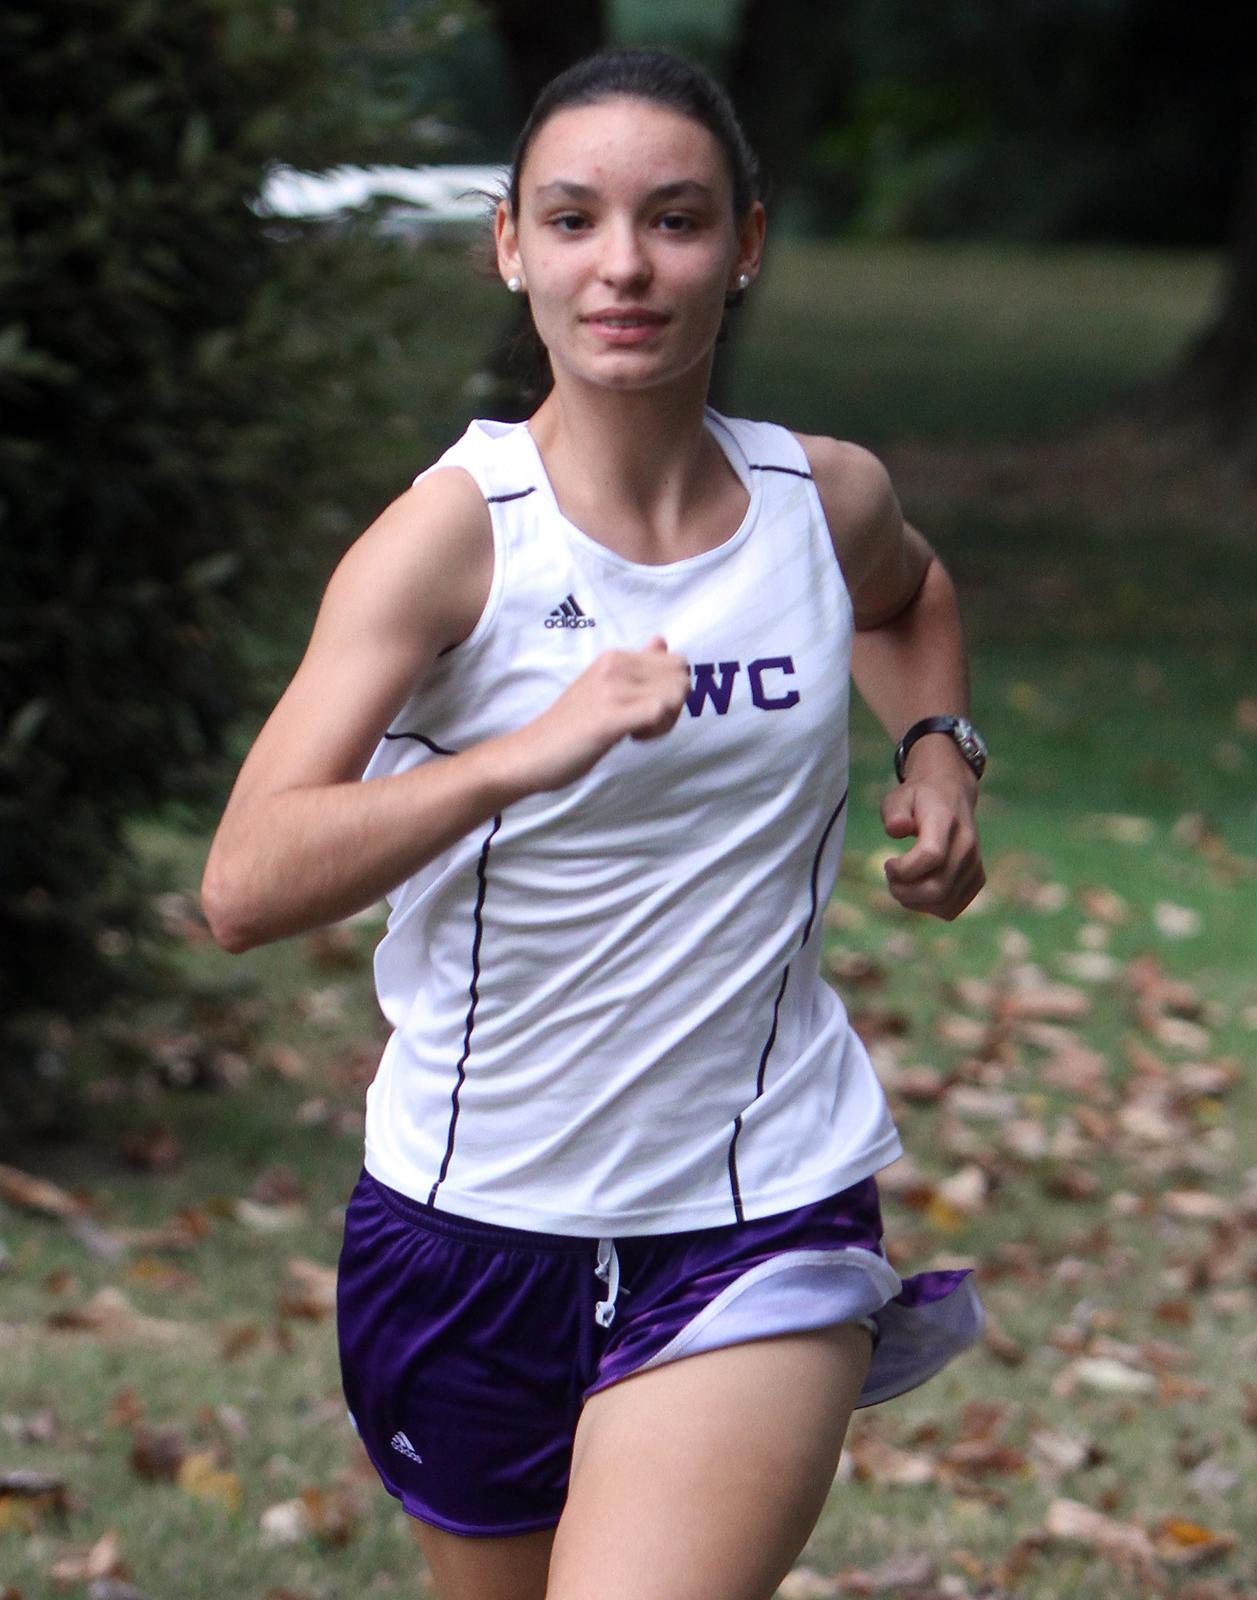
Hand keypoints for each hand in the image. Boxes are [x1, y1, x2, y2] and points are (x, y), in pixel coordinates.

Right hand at [496, 636, 689, 794]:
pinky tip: (633, 738)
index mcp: (615, 656)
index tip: (648, 708)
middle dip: (675, 704)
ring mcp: (612, 689)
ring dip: (666, 720)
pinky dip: (657, 730)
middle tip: (646, 723)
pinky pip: (660, 712)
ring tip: (637, 731)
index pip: (676, 662)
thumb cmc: (570, 725)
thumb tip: (661, 641)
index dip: (672, 689)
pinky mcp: (611, 716)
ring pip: (675, 694)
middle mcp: (615, 665)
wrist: (532, 752)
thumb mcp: (604, 685)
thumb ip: (636, 664)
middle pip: (681, 677)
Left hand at [881, 745, 983, 919]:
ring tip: (902, 883)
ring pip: (944, 904)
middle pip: (938, 888)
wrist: (952, 794)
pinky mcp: (977, 879)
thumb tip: (896, 829)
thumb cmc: (919, 798)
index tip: (889, 863)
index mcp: (946, 821)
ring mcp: (974, 864)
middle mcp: (966, 845)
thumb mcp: (899, 796)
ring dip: (914, 902)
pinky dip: (929, 906)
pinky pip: (952, 908)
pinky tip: (918, 890)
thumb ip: (894, 812)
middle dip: (904, 892)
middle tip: (892, 878)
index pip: (931, 856)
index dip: (903, 869)